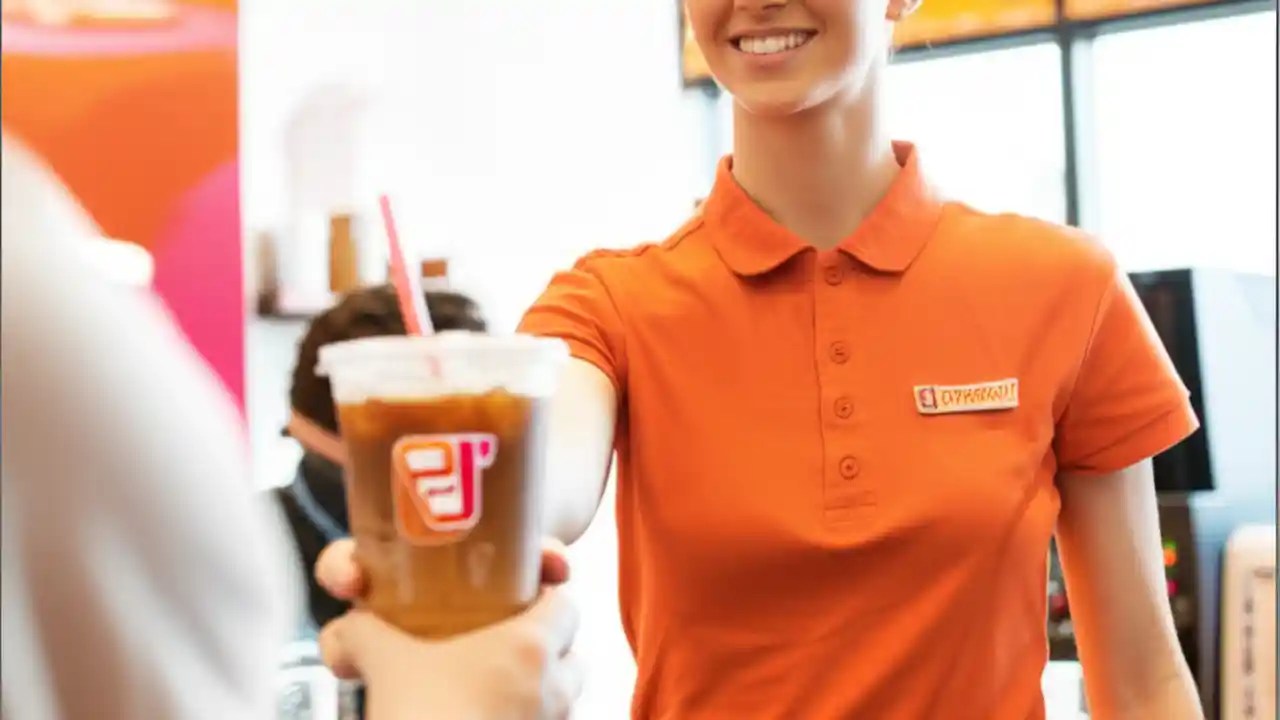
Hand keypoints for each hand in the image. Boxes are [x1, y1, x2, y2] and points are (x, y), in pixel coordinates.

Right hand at [315, 539, 581, 719]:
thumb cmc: (418, 717)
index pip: (566, 603)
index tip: (520, 597)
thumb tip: (349, 626)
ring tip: (488, 689)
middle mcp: (554, 688)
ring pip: (560, 698)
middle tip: (501, 644)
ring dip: (534, 690)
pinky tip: (480, 719)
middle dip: (543, 649)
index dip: (545, 596)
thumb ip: (363, 631)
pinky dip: (521, 719)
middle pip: (570, 655)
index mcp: (530, 646)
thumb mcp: (382, 663)